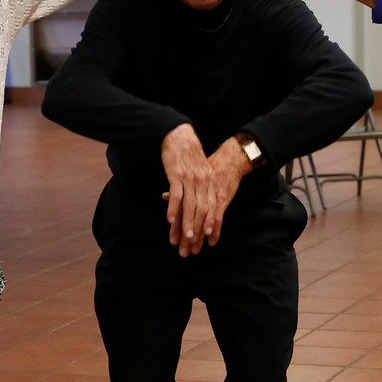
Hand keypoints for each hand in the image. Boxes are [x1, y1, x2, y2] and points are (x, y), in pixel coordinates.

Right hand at [161, 124, 214, 255]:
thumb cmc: (189, 154)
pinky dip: (174, 208)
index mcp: (208, 182)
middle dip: (197, 230)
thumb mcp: (201, 169)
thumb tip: (202, 200)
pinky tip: (170, 220)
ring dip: (187, 223)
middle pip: (201, 211)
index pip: (210, 207)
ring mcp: (189, 179)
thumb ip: (202, 185)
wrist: (179, 135)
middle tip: (191, 246)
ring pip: (190, 206)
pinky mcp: (176, 175)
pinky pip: (176, 195)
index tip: (206, 239)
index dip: (208, 224)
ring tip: (184, 238)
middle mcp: (201, 182)